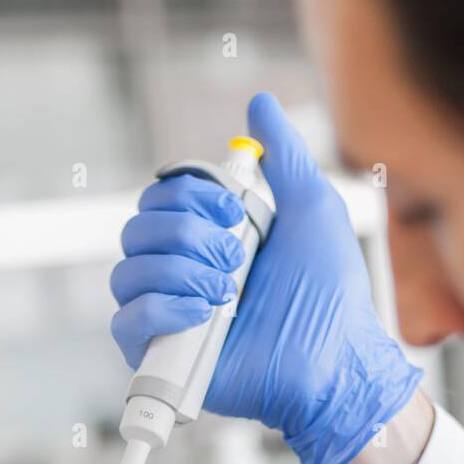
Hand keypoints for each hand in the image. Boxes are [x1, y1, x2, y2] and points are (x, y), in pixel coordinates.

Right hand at [110, 90, 420, 463]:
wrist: (335, 359)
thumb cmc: (331, 294)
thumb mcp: (313, 208)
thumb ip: (284, 155)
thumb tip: (260, 104)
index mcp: (208, 239)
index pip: (159, 201)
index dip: (186, 197)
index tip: (234, 209)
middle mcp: (182, 274)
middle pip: (137, 230)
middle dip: (186, 233)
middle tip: (237, 253)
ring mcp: (171, 317)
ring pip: (129, 272)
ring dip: (179, 270)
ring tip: (229, 289)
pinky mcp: (165, 357)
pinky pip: (128, 321)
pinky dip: (162, 308)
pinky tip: (206, 312)